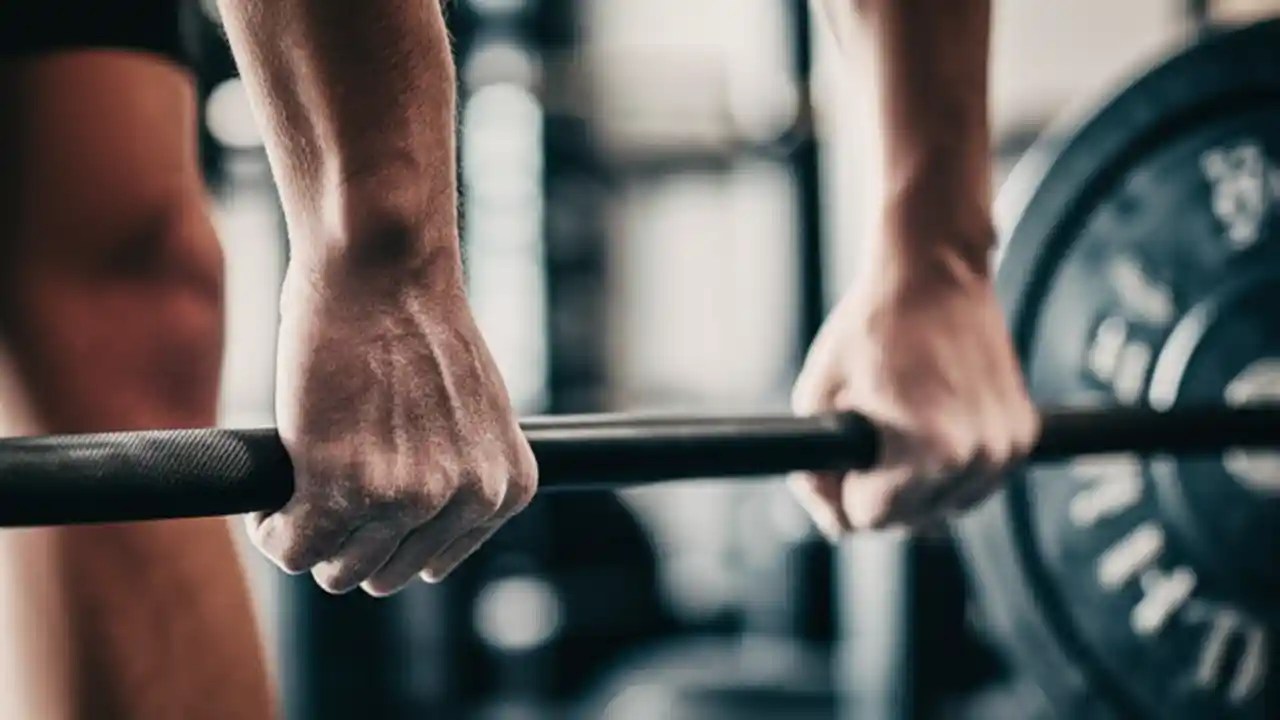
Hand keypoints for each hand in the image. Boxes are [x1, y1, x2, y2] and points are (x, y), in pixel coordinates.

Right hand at [251, 249, 536, 595]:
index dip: (385, 536)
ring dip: (306, 540)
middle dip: (345, 541)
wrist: (384, 266)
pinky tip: (268, 504)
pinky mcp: (340, 487)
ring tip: (291, 499)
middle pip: (383, 572)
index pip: (430, 559)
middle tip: (318, 497)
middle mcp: (466, 500)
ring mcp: (406, 498)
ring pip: (336, 569)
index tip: (358, 507)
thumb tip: (408, 519)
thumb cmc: (416, 320)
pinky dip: (272, 532)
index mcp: (505, 488)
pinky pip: (291, 548)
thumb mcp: (470, 410)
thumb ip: (454, 468)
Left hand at [789, 215, 1038, 534]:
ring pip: (942, 509)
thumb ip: (815, 472)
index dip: (838, 492)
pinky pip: (972, 483)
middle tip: (861, 439)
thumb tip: (833, 524)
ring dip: (913, 487)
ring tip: (895, 428)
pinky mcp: (1022, 436)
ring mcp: (1006, 449)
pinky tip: (927, 428)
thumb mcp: (818, 401)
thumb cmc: (870, 329)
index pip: (867, 520)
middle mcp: (978, 456)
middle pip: (906, 523)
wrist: (933, 274)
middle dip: (874, 492)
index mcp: (929, 450)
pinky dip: (946, 470)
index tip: (835, 459)